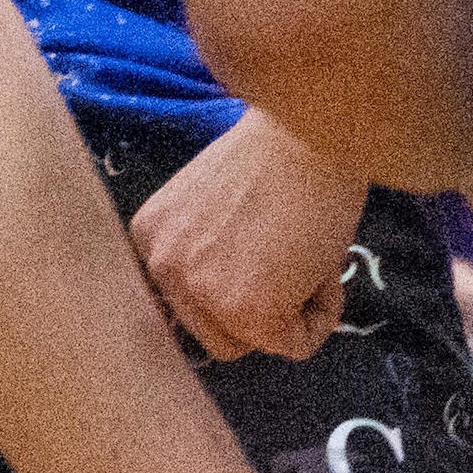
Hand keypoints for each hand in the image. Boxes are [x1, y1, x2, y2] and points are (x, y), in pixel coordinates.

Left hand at [130, 107, 369, 361]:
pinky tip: (323, 264)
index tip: (261, 238)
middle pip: (215, 331)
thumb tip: (227, 297)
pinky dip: (322, 314)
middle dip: (259, 305)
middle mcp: (162, 268)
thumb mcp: (210, 208)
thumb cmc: (277, 153)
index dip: (238, 278)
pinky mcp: (251, 312)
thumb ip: (203, 251)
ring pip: (253, 343)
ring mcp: (202, 293)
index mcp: (149, 237)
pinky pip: (297, 345)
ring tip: (305, 253)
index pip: (189, 299)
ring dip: (290, 310)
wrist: (312, 127)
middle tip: (288, 251)